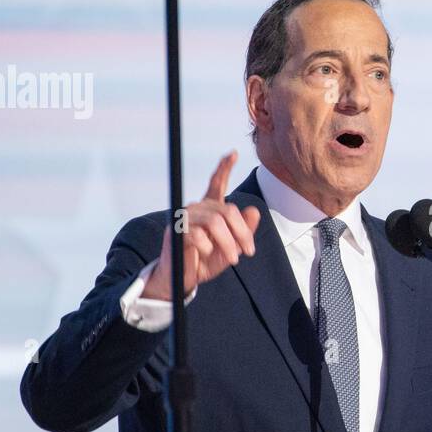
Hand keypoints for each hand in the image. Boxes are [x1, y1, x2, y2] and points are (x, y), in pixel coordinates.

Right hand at [141, 150, 261, 300]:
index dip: (224, 168)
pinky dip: (208, 247)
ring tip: (234, 260)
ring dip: (228, 243)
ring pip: (215, 222)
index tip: (233, 153)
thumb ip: (244, 230)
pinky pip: (198, 234)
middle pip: (228, 210)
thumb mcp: (232, 247)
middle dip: (243, 232)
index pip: (216, 184)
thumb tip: (255, 211)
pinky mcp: (176, 231)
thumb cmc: (207, 261)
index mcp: (210, 209)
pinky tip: (207, 254)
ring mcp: (185, 217)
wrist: (185, 278)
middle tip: (249, 251)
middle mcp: (197, 208)